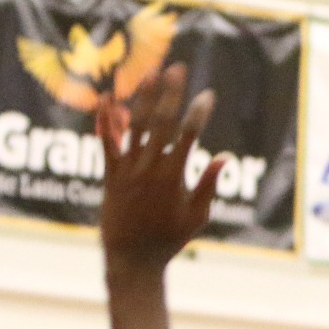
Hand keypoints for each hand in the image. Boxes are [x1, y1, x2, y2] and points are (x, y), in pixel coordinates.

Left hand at [97, 66, 222, 279]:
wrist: (132, 260)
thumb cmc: (168, 240)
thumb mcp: (197, 216)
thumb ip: (208, 185)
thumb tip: (223, 157)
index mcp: (174, 177)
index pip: (189, 135)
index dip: (199, 112)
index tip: (208, 95)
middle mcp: (150, 168)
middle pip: (161, 122)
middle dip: (170, 93)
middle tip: (178, 68)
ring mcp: (128, 170)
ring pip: (134, 126)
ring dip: (142, 98)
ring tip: (149, 73)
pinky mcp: (110, 175)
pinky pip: (106, 143)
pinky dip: (104, 120)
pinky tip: (104, 97)